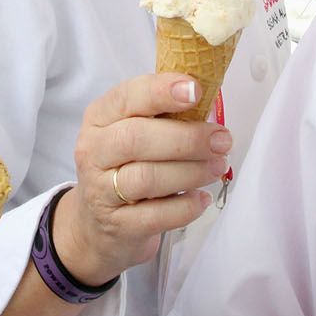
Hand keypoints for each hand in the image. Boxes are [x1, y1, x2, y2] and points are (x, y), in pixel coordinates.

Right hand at [57, 73, 232, 286]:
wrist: (98, 224)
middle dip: (186, 138)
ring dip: (190, 171)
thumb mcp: (134, 132)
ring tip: (217, 167)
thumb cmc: (125, 166)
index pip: (126, 97)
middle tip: (222, 140)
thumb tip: (210, 103)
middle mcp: (93, 151)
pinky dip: (185, 206)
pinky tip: (202, 198)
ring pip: (146, 178)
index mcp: (99, 118)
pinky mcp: (117, 225)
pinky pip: (156, 215)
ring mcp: (101, 191)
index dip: (161, 92)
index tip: (196, 90)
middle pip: (136, 138)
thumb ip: (164, 115)